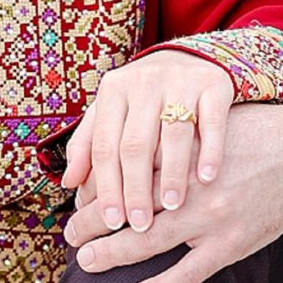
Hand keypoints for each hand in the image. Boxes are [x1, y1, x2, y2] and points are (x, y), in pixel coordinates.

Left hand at [62, 51, 233, 233]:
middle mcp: (144, 82)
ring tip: (171, 206)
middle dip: (136, 188)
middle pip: (136, 143)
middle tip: (139, 224)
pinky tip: (205, 178)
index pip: (105, 146)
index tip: (111, 221)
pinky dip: (209, 150)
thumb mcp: (112, 113)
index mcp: (113, 90)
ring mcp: (181, 80)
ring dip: (172, 173)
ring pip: (174, 133)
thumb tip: (68, 183)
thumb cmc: (142, 100)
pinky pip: (212, 121)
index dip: (106, 186)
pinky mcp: (213, 84)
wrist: (187, 59)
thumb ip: (88, 145)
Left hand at [64, 102, 282, 282]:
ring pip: (149, 241)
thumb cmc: (251, 135)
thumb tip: (127, 145)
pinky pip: (187, 275)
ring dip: (112, 253)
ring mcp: (209, 217)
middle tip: (69, 232)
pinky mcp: (230, 244)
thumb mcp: (205, 123)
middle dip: (93, 220)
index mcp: (179, 150)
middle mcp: (189, 183)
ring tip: (85, 261)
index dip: (97, 186)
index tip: (77, 197)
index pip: (124, 170)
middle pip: (127, 205)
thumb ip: (168, 136)